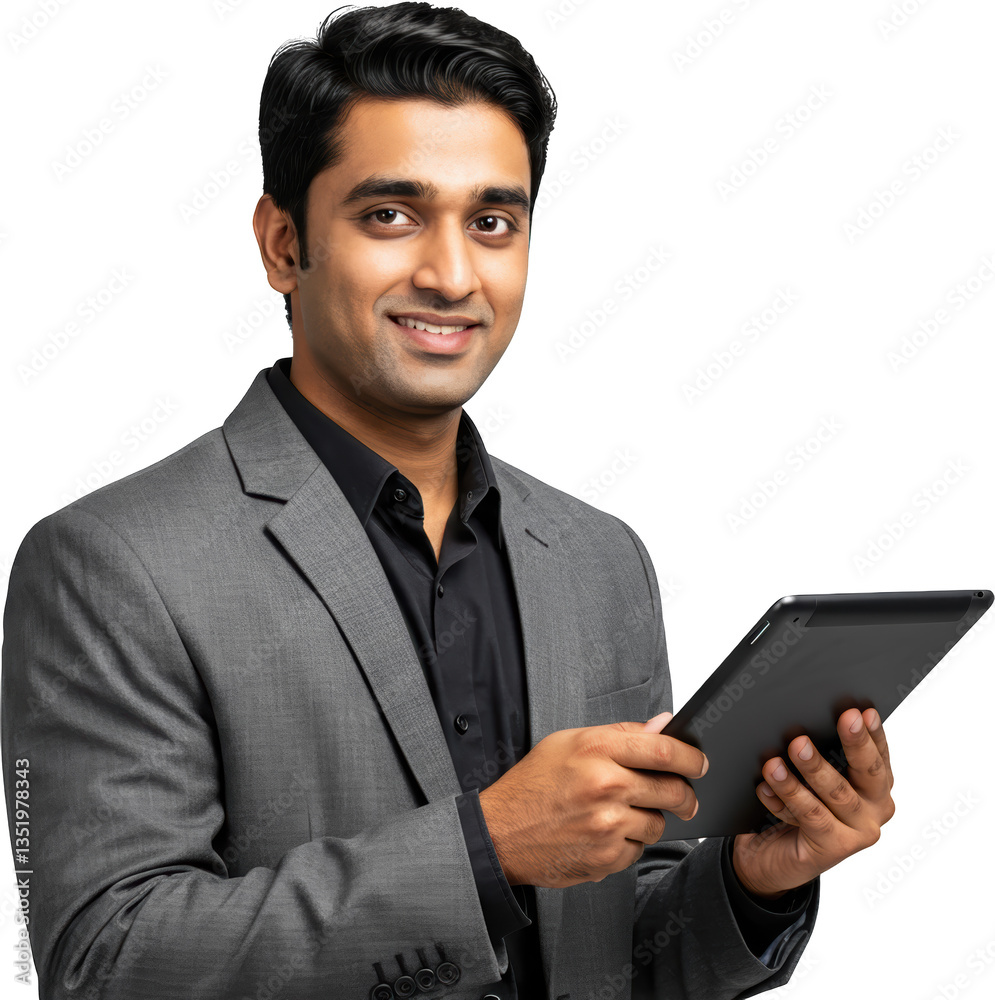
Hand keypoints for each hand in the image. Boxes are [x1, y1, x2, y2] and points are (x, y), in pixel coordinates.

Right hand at [478, 717, 707, 888]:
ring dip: (650, 819)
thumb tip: (662, 725)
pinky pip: (638, 849)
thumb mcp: (569, 742)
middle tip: (683, 795)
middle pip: (672, 790)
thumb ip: (621, 733)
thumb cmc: (532, 784)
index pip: (663, 750)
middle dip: (685, 794)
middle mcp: (605, 785)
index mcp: (596, 750)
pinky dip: (628, 843)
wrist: (500, 832)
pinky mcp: (605, 858)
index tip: (699, 762)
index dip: (691, 757)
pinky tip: (603, 833)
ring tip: (622, 813)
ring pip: (658, 823)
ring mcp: (607, 825)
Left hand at [731, 707, 895, 898]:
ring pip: (836, 794)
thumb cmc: (792, 805)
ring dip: (812, 768)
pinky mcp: (835, 849)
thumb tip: (807, 723)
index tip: (863, 710)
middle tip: (844, 718)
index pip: (878, 754)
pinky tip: (767, 784)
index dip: (873, 732)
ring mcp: (858, 832)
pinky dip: (788, 796)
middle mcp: (874, 809)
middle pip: (868, 772)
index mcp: (874, 786)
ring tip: (793, 747)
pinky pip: (811, 816)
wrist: (769, 855)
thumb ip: (819, 755)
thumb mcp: (809, 776)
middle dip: (855, 743)